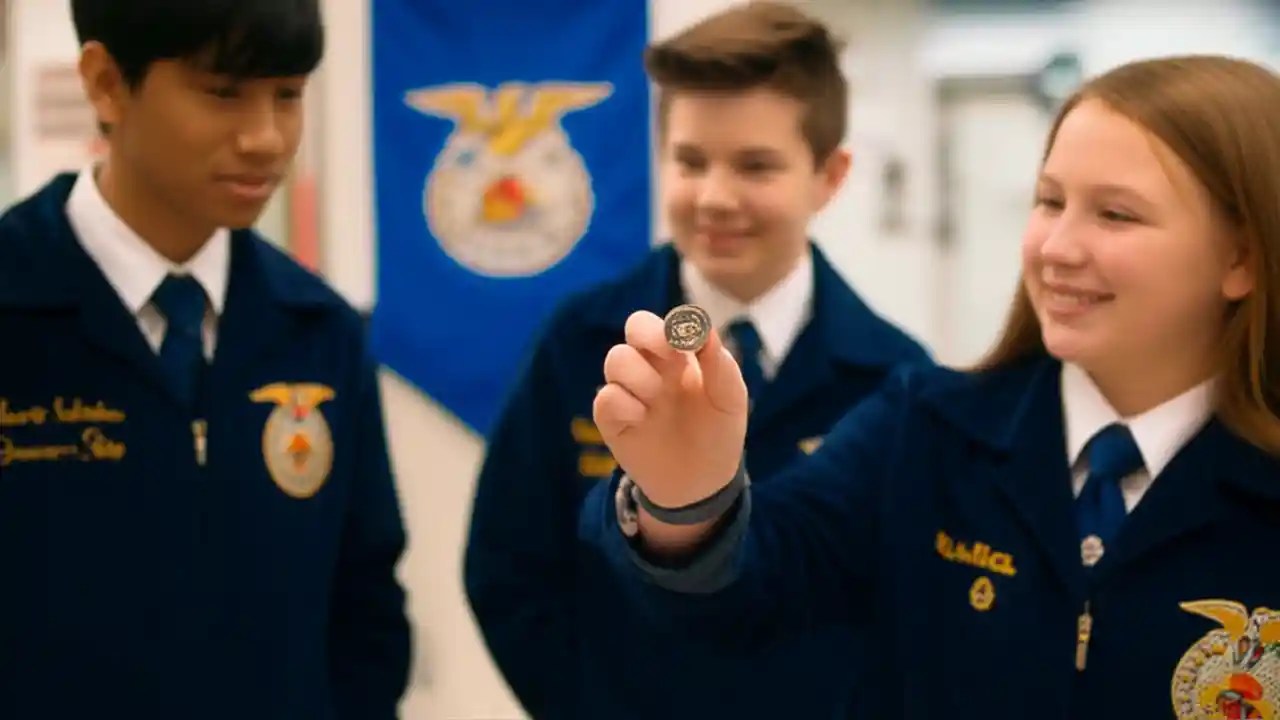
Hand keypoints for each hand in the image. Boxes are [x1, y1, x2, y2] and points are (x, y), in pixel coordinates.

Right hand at [593, 310, 748, 507]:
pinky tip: (642, 418)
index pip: (668, 322)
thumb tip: (705, 329)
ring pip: (616, 359)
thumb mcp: (730, 400)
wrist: (702, 485)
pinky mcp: (613, 421)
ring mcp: (631, 392)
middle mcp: (652, 367)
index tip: (690, 341)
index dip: (675, 323)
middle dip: (649, 333)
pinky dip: (623, 403)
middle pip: (635, 326)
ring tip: (658, 397)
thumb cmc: (717, 434)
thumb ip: (720, 365)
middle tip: (671, 355)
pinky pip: (605, 398)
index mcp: (680, 357)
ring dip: (640, 373)